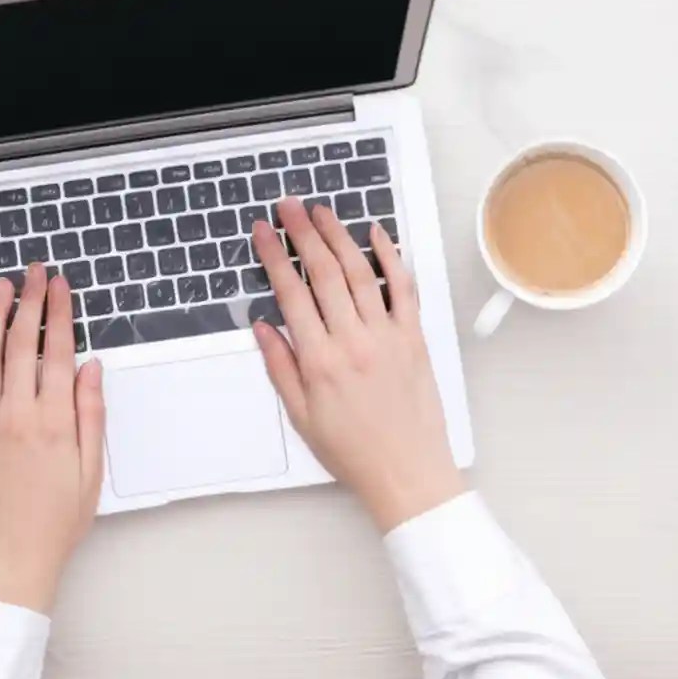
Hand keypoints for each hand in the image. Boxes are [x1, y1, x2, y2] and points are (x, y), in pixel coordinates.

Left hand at [0, 264, 104, 612]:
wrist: (12, 559)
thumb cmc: (57, 522)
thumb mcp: (92, 470)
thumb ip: (92, 414)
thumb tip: (92, 368)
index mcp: (54, 422)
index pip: (58, 351)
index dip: (59, 312)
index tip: (60, 285)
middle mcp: (16, 415)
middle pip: (21, 343)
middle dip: (29, 301)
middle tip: (34, 272)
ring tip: (1, 286)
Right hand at [251, 198, 465, 532]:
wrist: (407, 473)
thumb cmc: (353, 451)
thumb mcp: (301, 416)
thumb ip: (280, 366)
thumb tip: (263, 326)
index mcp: (320, 361)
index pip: (291, 293)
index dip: (274, 256)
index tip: (263, 231)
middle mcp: (353, 341)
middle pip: (323, 272)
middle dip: (302, 232)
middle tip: (288, 205)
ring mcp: (387, 336)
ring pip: (360, 272)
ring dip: (339, 235)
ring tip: (322, 211)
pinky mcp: (414, 338)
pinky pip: (403, 288)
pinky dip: (390, 257)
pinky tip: (377, 234)